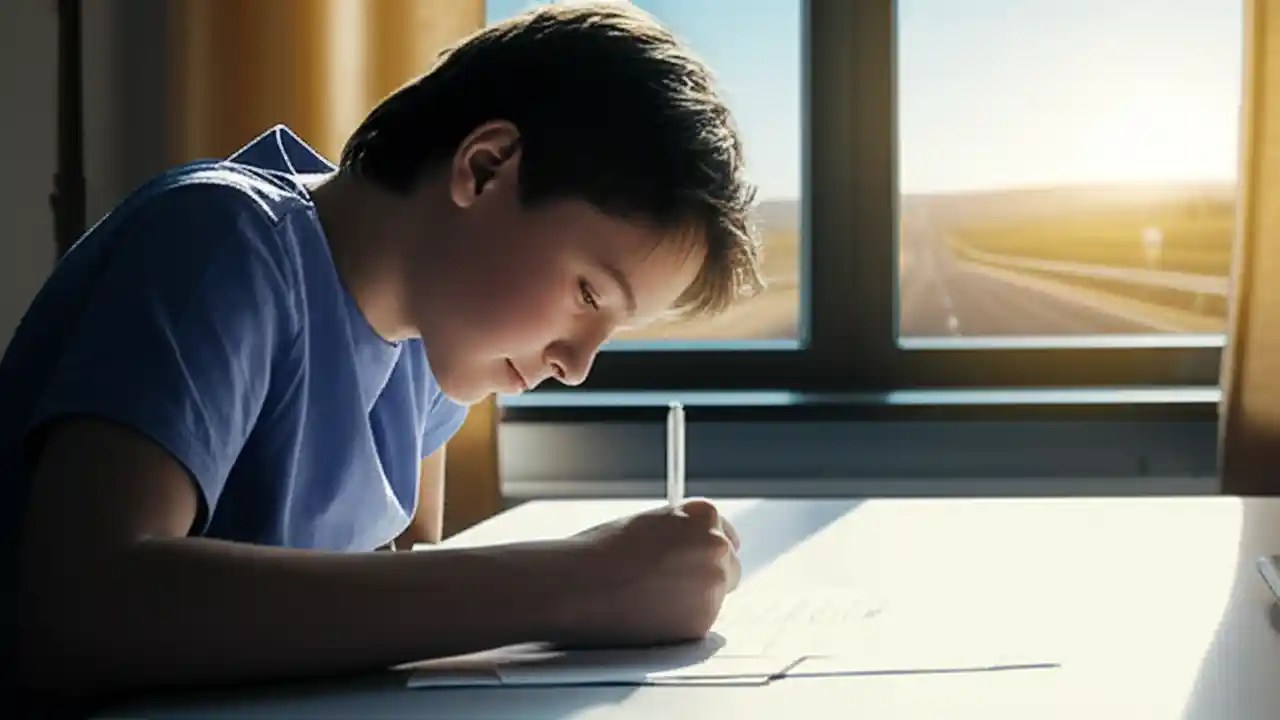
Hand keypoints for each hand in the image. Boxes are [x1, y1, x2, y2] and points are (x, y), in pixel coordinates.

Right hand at [559, 499, 741, 646]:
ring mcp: (713, 586)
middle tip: (670, 584)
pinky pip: (698, 623)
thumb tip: (686, 548)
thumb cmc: (601, 551)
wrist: (579, 584)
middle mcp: (716, 548)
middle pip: (728, 566)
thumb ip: (678, 532)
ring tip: (648, 599)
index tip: (691, 559)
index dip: (703, 548)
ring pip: (713, 598)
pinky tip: (649, 615)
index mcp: (704, 517)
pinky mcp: (701, 622)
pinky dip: (680, 623)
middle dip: (705, 575)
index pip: (724, 533)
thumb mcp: (648, 523)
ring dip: (692, 600)